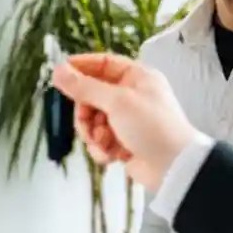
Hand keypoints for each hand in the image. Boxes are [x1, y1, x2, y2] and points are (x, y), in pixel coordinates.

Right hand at [52, 53, 200, 191]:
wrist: (173, 168)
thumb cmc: (153, 128)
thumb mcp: (117, 102)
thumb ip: (85, 87)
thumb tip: (58, 71)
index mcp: (137, 77)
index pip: (103, 64)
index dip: (81, 68)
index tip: (59, 75)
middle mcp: (132, 96)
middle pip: (92, 95)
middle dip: (86, 112)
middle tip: (86, 123)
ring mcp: (127, 120)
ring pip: (93, 120)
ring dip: (93, 134)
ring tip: (104, 143)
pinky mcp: (124, 142)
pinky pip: (100, 140)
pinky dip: (101, 149)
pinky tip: (112, 155)